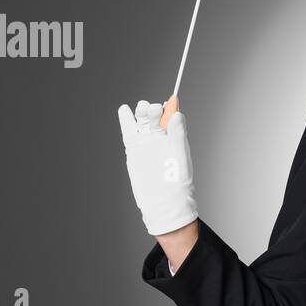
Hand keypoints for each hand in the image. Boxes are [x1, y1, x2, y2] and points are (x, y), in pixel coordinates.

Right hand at [116, 94, 197, 235]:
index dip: (170, 108)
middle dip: (154, 110)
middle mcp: (161, 137)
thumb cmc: (177, 183)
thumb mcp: (180, 158)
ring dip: (141, 112)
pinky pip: (129, 131)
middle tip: (154, 109)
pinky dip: (126, 120)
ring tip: (142, 108)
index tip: (169, 103)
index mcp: (176, 138)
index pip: (172, 117)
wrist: (163, 202)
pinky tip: (124, 111)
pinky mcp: (134, 148)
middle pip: (156, 116)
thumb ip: (178, 136)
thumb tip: (177, 115)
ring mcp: (147, 142)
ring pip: (142, 121)